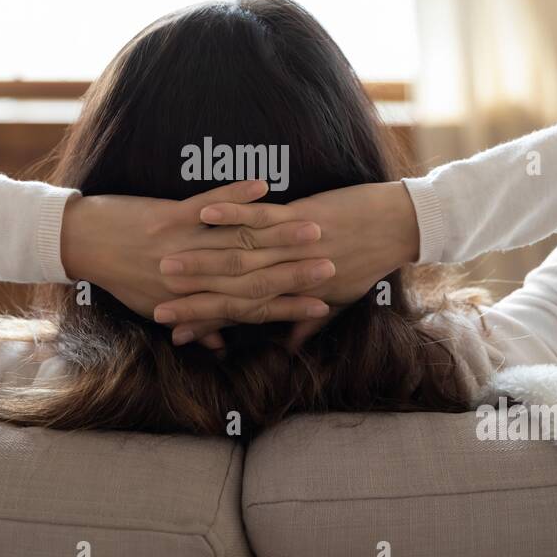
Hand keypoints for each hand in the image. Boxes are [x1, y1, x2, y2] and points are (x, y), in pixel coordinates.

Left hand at [60, 179, 335, 331]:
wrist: (82, 246)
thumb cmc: (122, 277)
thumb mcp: (159, 306)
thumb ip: (199, 326)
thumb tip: (221, 348)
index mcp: (195, 299)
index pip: (252, 307)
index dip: (289, 306)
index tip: (323, 304)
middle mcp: (193, 278)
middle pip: (255, 276)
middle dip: (298, 271)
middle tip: (333, 266)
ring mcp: (182, 246)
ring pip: (238, 242)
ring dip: (279, 233)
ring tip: (314, 228)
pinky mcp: (167, 219)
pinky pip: (207, 205)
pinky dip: (235, 197)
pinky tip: (263, 185)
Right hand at [155, 180, 419, 345]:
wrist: (401, 228)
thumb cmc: (369, 262)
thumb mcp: (340, 297)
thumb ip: (307, 322)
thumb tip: (289, 345)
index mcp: (292, 295)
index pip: (239, 313)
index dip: (204, 322)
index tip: (171, 330)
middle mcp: (289, 274)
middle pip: (230, 288)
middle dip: (190, 296)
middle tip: (155, 303)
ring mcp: (293, 243)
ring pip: (239, 253)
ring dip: (199, 257)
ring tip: (164, 261)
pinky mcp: (301, 214)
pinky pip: (260, 215)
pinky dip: (232, 211)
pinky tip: (205, 212)